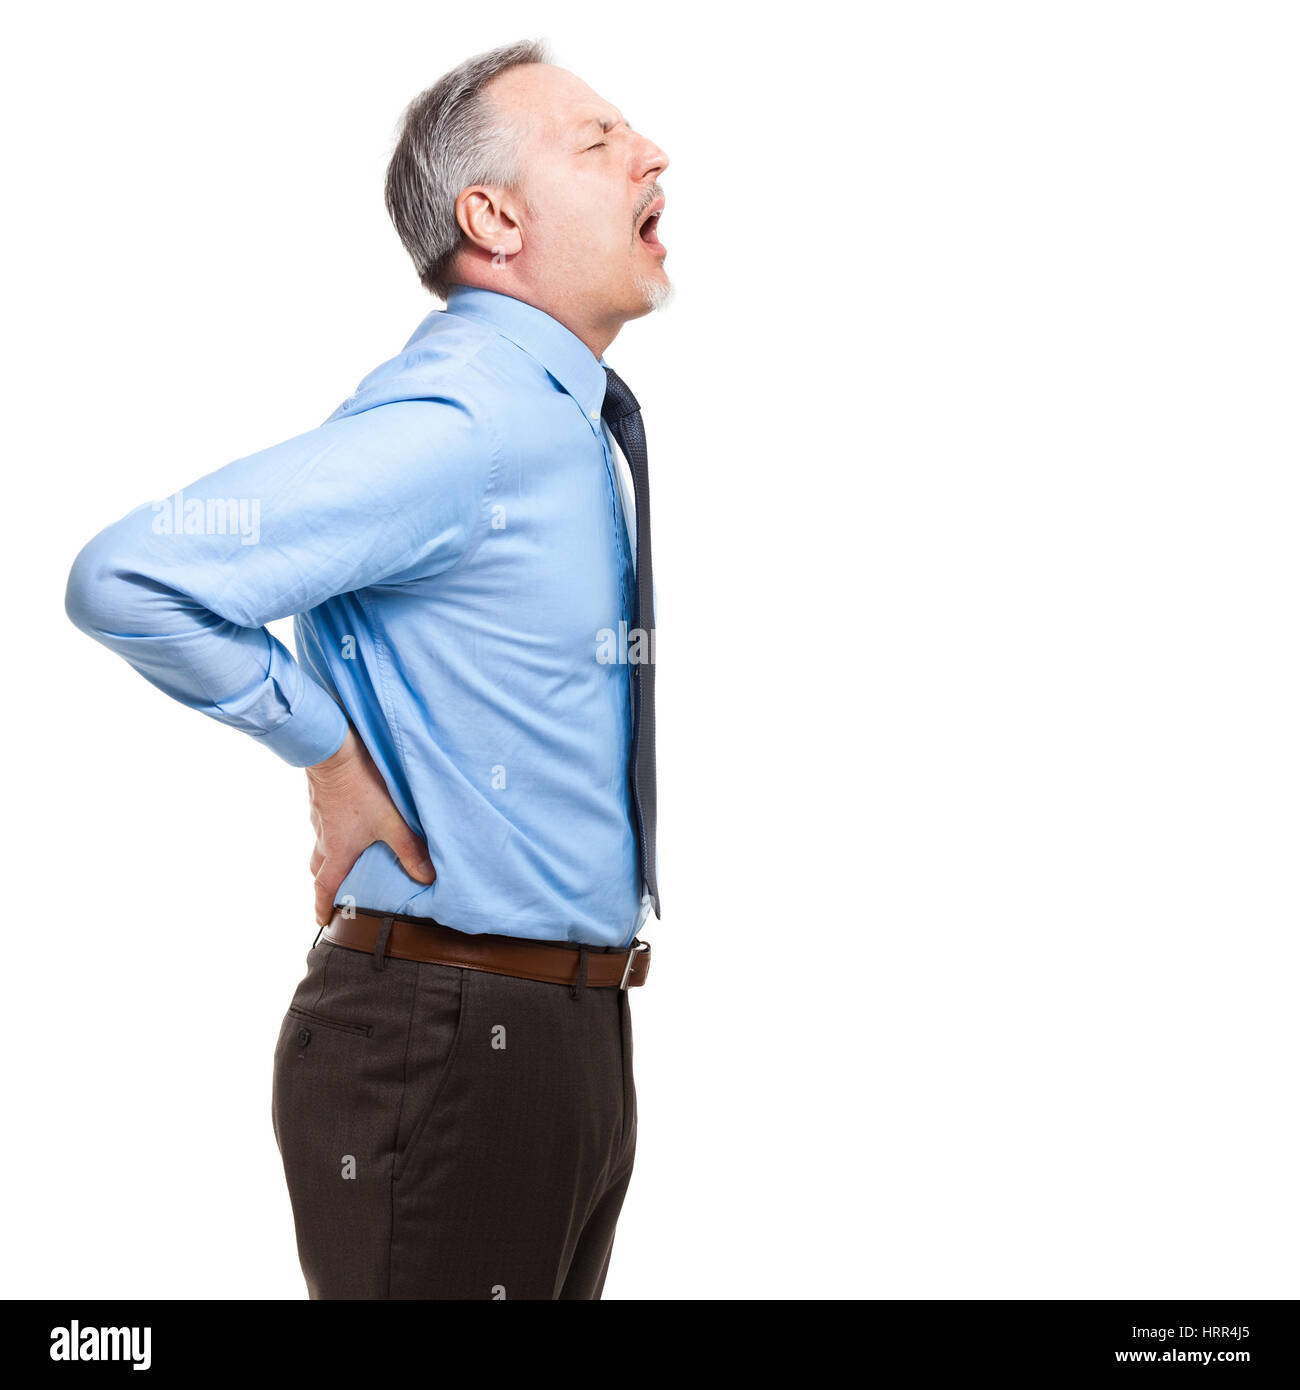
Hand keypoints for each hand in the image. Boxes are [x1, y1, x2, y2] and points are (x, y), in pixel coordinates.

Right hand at [305, 726, 435, 925]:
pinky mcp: (321, 802)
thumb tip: (426, 878)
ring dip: (327, 859)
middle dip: (325, 884)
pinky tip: (345, 826)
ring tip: (342, 861)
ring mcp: (319, 819)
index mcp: (336, 851)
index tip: (321, 921)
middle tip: (334, 894)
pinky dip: (330, 835)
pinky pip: (323, 827)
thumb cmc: (360, 788)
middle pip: (318, 870)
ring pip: (319, 847)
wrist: (332, 752)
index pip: (324, 887)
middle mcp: (323, 838)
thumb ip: (409, 850)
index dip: (322, 906)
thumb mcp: (391, 822)